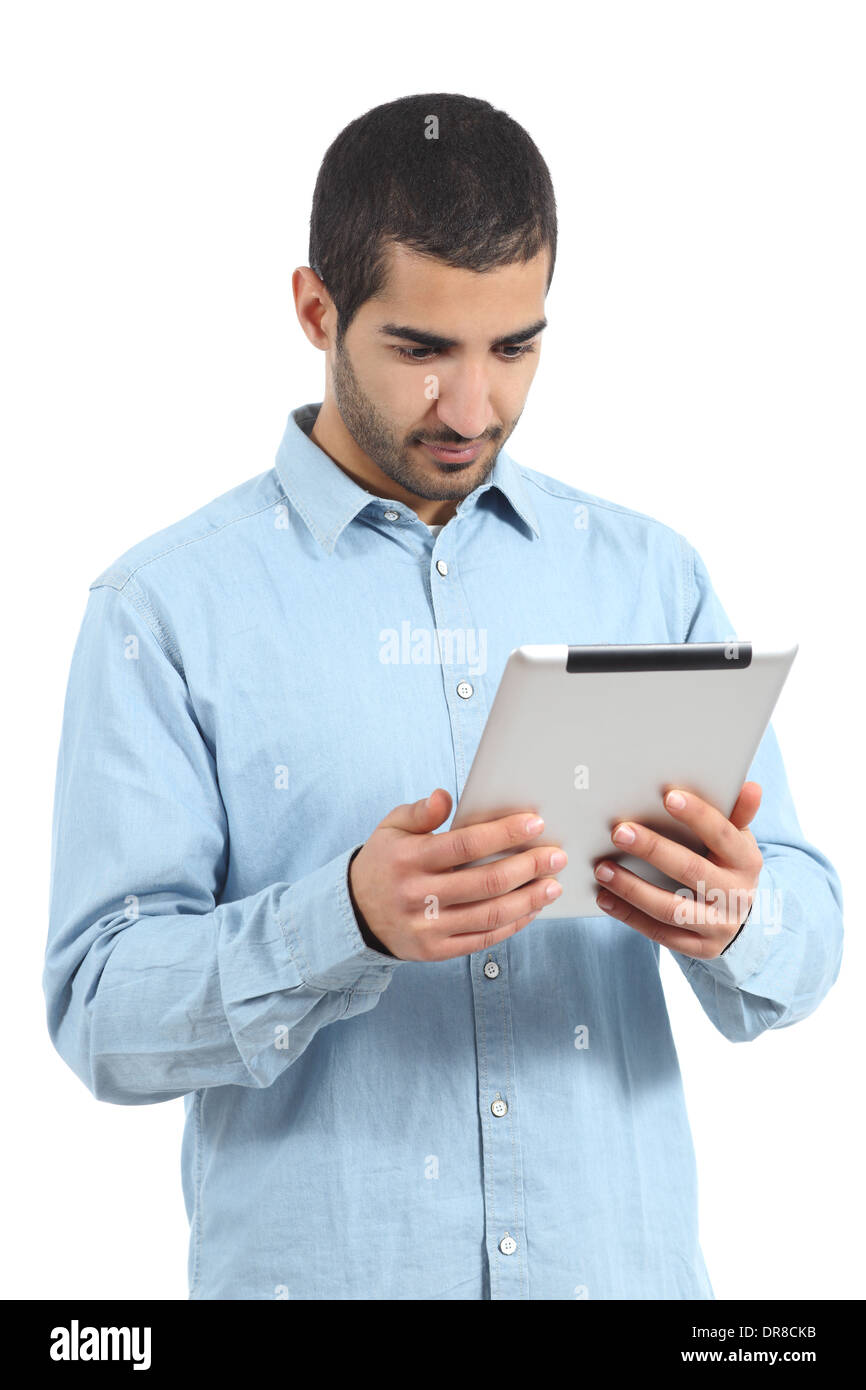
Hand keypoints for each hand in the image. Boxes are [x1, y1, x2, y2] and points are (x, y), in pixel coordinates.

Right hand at [348, 788, 566, 961]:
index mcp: (409, 859)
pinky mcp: (435, 951)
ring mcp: (427, 927)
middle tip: (556, 856)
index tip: (535, 823)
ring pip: (490, 915)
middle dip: (528, 867)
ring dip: (528, 899)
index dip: (503, 833)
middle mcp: (418, 894)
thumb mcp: (391, 829)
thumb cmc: (384, 863)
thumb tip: (445, 797)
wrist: (354, 914)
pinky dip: (513, 925)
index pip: (464, 844)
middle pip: (485, 882)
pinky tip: (532, 909)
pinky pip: (483, 939)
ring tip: (553, 885)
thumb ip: (420, 812)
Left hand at [592, 781, 763, 958]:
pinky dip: (629, 916)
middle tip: (619, 831)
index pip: (723, 835)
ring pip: (670, 908)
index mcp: (747, 861)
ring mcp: (719, 925)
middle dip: (653, 850)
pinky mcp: (700, 948)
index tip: (668, 796)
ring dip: (632, 888)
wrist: (741, 918)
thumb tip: (750, 787)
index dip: (697, 815)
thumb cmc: (727, 865)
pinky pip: (660, 933)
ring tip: (602, 869)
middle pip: (691, 871)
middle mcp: (736, 895)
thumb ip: (736, 814)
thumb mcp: (738, 841)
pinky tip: (605, 897)